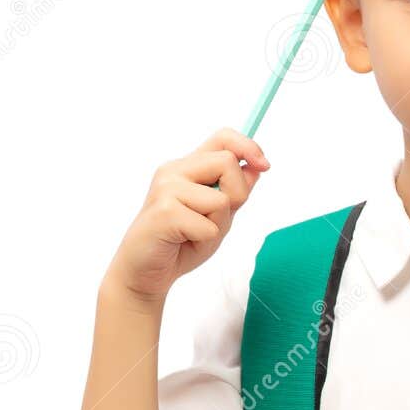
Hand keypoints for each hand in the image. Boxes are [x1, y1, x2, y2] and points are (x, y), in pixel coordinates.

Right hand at [105, 126, 269, 304]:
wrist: (146, 272)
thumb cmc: (180, 244)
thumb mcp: (217, 216)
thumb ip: (234, 192)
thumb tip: (257, 166)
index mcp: (187, 167)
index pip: (223, 138)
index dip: (248, 146)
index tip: (264, 165)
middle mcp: (174, 171)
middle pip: (227, 162)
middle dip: (237, 195)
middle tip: (216, 219)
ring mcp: (166, 189)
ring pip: (220, 199)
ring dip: (217, 225)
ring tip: (195, 234)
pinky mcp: (165, 212)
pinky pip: (207, 226)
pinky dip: (204, 240)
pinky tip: (183, 242)